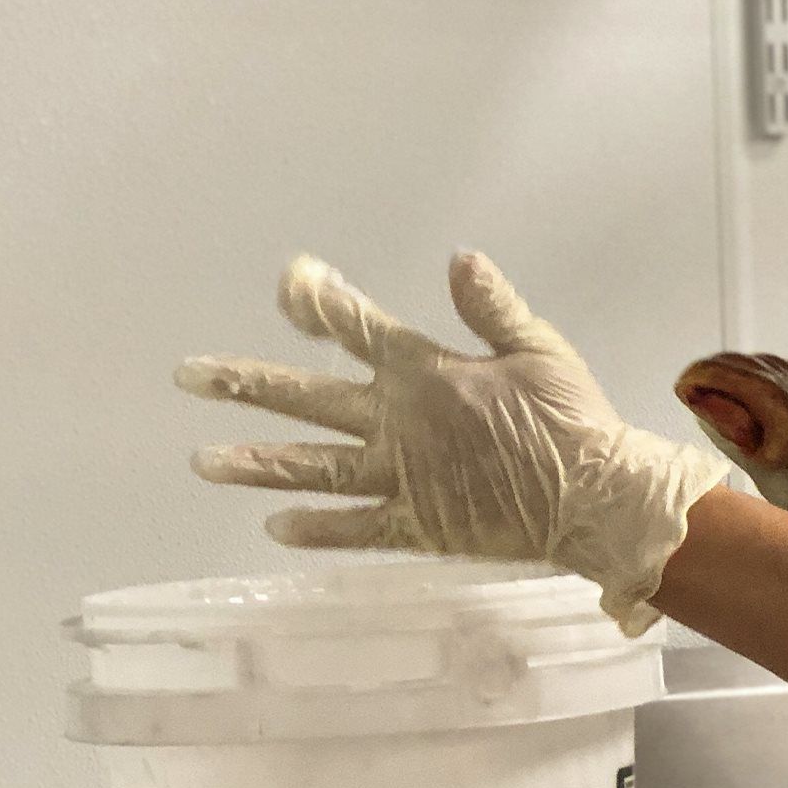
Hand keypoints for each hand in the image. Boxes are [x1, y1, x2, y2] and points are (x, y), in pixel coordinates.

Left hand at [178, 253, 728, 633]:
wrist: (599, 500)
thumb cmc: (576, 421)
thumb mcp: (541, 350)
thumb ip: (492, 307)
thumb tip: (459, 257)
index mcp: (428, 372)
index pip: (355, 325)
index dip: (316, 299)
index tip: (288, 280)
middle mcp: (400, 423)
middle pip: (307, 398)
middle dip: (245, 384)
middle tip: (188, 375)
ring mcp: (404, 479)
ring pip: (315, 468)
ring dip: (256, 463)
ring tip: (202, 461)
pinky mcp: (419, 526)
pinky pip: (357, 528)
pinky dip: (316, 529)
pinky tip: (274, 527)